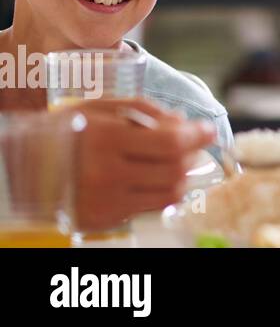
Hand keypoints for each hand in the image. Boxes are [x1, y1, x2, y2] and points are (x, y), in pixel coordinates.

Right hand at [69, 99, 216, 231]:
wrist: (22, 168)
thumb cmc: (65, 130)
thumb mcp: (100, 107)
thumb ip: (144, 110)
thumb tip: (182, 123)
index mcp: (105, 139)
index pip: (170, 142)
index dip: (197, 135)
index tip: (209, 130)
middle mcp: (106, 174)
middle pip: (174, 169)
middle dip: (193, 154)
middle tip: (196, 144)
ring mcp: (104, 200)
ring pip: (168, 193)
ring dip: (184, 176)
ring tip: (182, 162)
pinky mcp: (103, 219)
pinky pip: (150, 208)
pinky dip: (165, 193)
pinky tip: (163, 180)